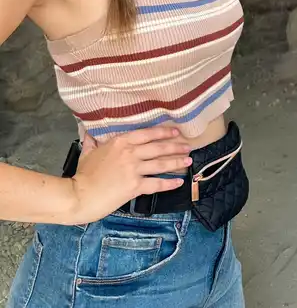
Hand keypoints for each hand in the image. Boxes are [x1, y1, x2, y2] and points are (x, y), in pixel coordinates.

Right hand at [69, 126, 192, 223]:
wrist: (78, 195)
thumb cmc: (82, 175)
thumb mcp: (87, 152)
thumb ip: (91, 141)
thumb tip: (88, 132)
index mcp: (120, 142)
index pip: (147, 134)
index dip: (164, 132)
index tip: (176, 131)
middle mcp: (130, 153)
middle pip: (158, 147)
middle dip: (175, 146)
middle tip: (188, 146)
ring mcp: (133, 169)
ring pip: (160, 164)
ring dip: (176, 162)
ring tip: (188, 160)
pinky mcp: (134, 186)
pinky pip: (156, 184)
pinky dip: (169, 183)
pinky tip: (179, 182)